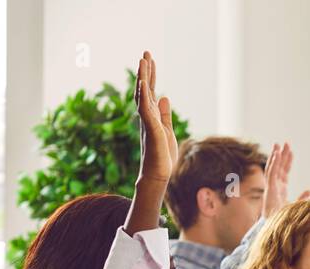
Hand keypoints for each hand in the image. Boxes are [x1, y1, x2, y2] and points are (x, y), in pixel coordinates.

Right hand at [134, 51, 176, 184]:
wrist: (158, 174)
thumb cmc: (162, 156)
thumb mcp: (167, 130)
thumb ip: (164, 114)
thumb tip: (164, 97)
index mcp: (151, 115)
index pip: (149, 90)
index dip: (150, 75)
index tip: (150, 59)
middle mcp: (147, 116)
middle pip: (144, 88)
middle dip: (145, 71)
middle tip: (146, 52)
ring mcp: (147, 122)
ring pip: (142, 95)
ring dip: (142, 78)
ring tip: (143, 61)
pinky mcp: (151, 129)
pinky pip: (145, 110)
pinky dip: (143, 97)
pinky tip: (143, 85)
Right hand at [262, 141, 309, 217]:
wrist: (277, 227)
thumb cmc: (283, 219)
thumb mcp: (296, 206)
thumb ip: (303, 197)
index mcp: (280, 189)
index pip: (284, 171)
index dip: (287, 161)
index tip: (291, 152)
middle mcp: (275, 186)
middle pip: (278, 167)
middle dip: (282, 155)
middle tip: (286, 143)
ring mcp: (271, 187)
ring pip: (273, 168)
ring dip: (275, 156)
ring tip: (278, 144)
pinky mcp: (269, 189)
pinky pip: (271, 173)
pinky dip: (274, 163)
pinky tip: (276, 154)